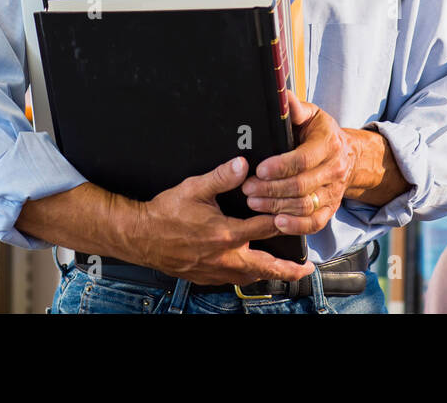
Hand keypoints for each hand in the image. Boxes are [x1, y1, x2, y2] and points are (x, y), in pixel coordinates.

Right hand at [130, 156, 315, 285]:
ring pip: (251, 277)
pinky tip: (251, 270)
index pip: (266, 228)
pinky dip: (248, 276)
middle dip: (288, 270)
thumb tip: (242, 164)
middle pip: (266, 266)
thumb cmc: (165, 213)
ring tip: (285, 272)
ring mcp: (215, 270)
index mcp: (226, 234)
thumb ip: (220, 177)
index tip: (299, 219)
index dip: (285, 222)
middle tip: (305, 269)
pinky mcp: (205, 277)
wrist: (140, 236)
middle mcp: (224, 257)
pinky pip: (233, 280)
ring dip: (269, 274)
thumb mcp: (193, 188)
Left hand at [241, 92, 355, 235]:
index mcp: (328, 144)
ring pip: (305, 205)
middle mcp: (334, 169)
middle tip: (247, 188)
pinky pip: (315, 223)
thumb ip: (295, 108)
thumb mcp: (311, 115)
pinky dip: (296, 226)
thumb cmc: (321, 133)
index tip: (259, 170)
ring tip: (254, 202)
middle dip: (271, 189)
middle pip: (301, 185)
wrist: (349, 154)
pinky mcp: (331, 209)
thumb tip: (281, 95)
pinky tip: (278, 222)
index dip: (279, 166)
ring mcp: (334, 191)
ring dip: (277, 206)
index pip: (302, 159)